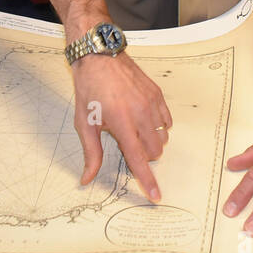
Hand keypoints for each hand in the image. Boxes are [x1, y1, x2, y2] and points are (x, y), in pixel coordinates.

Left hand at [71, 50, 171, 201]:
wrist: (99, 56)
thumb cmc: (89, 88)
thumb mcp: (84, 122)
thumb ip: (91, 153)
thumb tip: (87, 178)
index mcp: (121, 122)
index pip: (138, 159)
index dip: (148, 180)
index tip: (156, 196)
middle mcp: (140, 113)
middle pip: (154, 152)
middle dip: (142, 154)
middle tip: (126, 141)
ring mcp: (152, 103)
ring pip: (162, 138)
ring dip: (151, 141)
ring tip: (133, 127)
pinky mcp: (158, 94)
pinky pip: (167, 122)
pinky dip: (159, 127)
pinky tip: (143, 119)